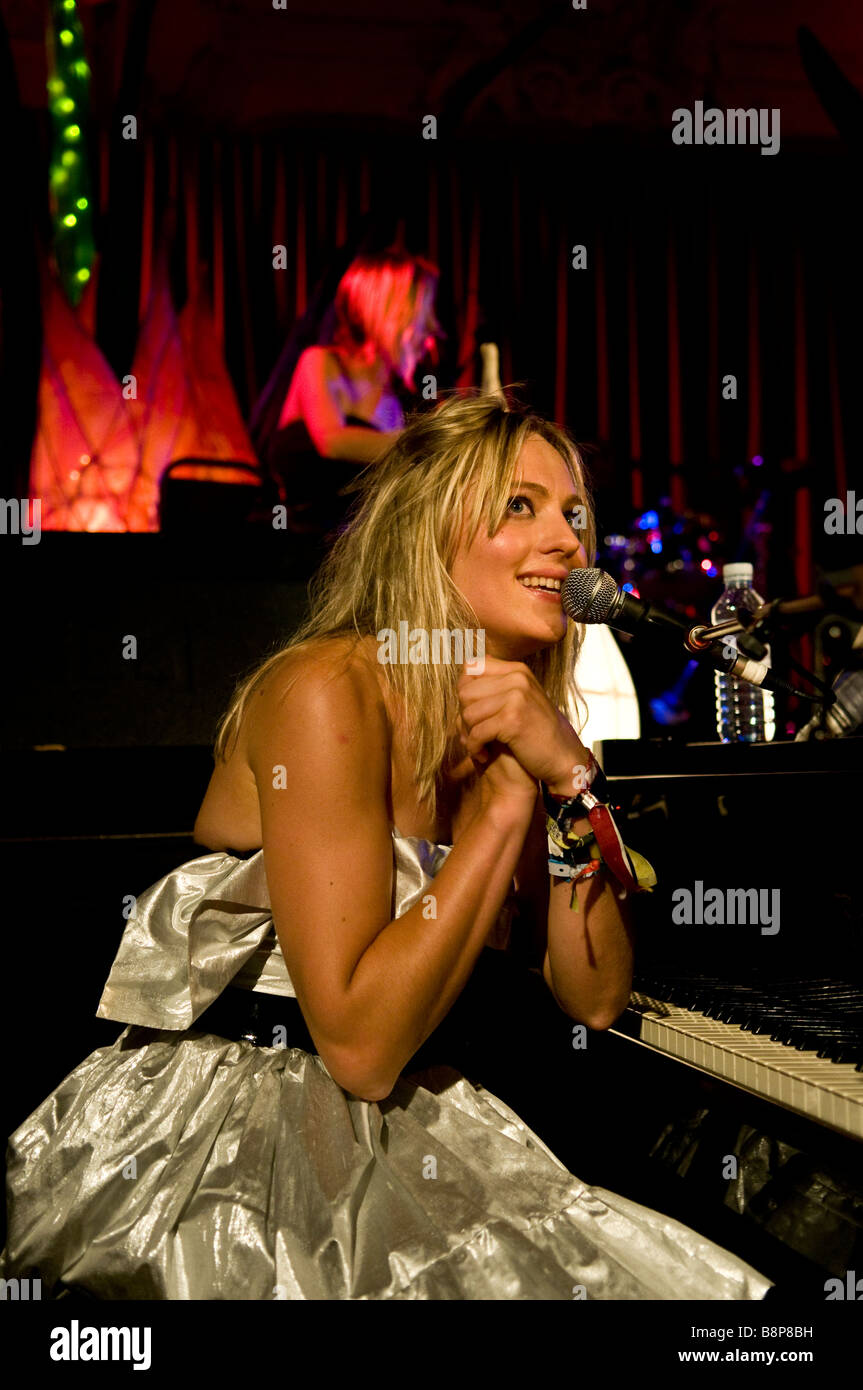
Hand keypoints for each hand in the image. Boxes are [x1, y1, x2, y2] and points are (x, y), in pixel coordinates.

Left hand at [458, 656, 589, 797]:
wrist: (563, 758)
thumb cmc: (536, 733)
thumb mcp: (520, 700)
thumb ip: (496, 687)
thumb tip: (463, 675)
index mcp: (517, 671)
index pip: (470, 668)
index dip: (465, 692)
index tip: (475, 714)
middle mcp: (517, 678)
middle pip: (465, 692)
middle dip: (466, 716)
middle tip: (477, 734)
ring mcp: (516, 697)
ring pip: (468, 713)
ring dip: (469, 735)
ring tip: (480, 745)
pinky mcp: (512, 720)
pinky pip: (476, 733)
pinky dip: (475, 748)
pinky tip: (484, 755)